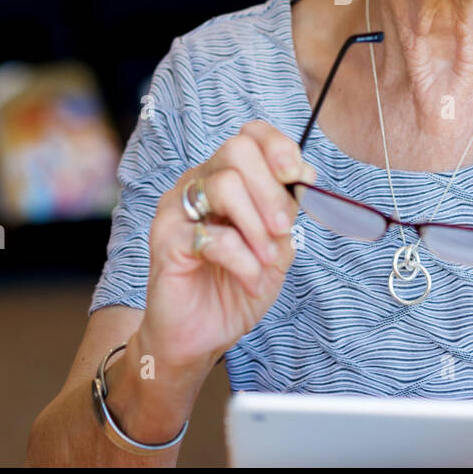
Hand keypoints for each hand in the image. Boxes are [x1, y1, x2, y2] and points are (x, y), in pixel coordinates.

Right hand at [137, 121, 316, 375]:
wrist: (199, 338)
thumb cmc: (233, 288)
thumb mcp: (275, 247)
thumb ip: (288, 211)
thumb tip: (306, 177)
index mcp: (224, 177)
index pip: (250, 135)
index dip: (280, 148)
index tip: (302, 178)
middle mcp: (197, 183)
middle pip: (238, 150)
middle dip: (272, 190)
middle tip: (285, 229)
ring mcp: (177, 209)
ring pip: (225, 184)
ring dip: (258, 227)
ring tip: (267, 261)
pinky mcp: (166, 239)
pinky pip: (214, 235)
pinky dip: (244, 262)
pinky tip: (250, 283)